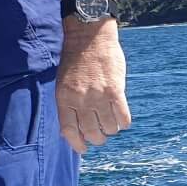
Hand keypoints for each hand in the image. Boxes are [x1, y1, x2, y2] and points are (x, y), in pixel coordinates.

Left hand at [57, 21, 129, 153]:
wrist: (89, 36)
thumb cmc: (75, 60)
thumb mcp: (62, 83)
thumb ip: (67, 104)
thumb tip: (70, 130)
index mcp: (64, 98)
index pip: (69, 131)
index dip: (77, 144)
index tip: (83, 149)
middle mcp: (80, 99)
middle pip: (91, 132)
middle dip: (97, 139)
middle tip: (101, 137)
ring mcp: (98, 95)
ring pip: (109, 127)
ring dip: (112, 130)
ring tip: (112, 125)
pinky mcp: (115, 90)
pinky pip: (122, 116)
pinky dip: (124, 122)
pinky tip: (123, 120)